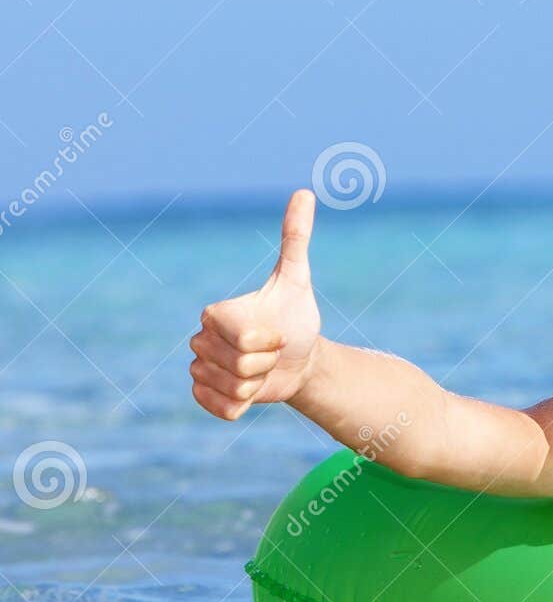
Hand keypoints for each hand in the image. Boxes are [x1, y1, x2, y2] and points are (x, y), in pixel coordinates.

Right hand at [189, 190, 322, 419]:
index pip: (242, 338)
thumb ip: (295, 238)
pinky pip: (221, 409)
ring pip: (233, 390)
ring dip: (259, 385)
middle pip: (238, 365)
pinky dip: (242, 406)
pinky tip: (251, 392)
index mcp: (214, 313)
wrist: (299, 359)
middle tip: (272, 352)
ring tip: (264, 369)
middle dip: (267, 363)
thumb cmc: (296, 319)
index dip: (269, 340)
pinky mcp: (204, 397)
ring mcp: (199, 369)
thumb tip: (304, 191)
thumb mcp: (297, 280)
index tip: (277, 332)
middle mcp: (199, 339)